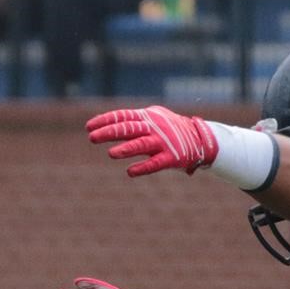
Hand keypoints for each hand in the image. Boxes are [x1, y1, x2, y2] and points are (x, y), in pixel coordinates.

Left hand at [86, 106, 219, 176]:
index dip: (106, 120)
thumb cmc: (168, 128)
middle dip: (110, 133)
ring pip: (142, 144)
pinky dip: (144, 167)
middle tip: (92, 138)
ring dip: (126, 149)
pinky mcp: (172, 157)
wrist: (200, 138)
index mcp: (147, 116)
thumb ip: (131, 122)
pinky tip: (131, 172)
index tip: (89, 126)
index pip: (123, 116)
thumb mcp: (151, 118)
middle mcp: (154, 127)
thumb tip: (104, 125)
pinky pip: (156, 163)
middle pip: (129, 129)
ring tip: (111, 154)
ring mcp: (164, 142)